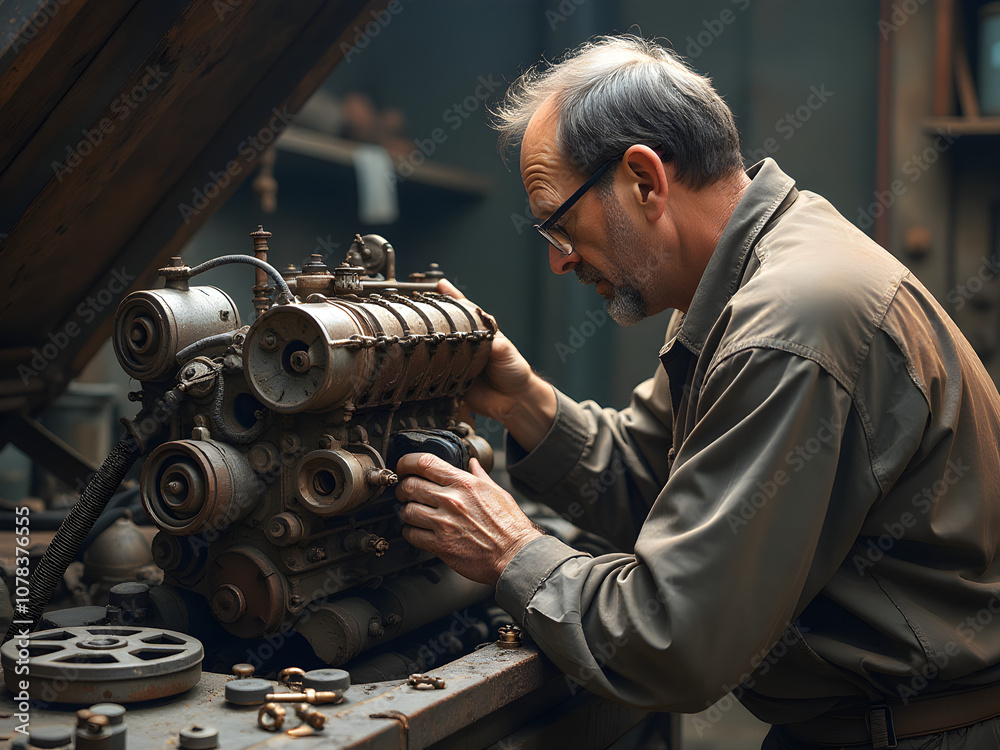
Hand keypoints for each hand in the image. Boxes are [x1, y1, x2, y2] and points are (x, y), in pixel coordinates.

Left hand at [395, 452, 543, 585]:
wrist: (516, 554)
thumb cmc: (510, 526)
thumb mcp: (497, 492)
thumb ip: (480, 476)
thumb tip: (473, 463)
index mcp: (464, 483)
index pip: (424, 463)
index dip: (406, 462)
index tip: (403, 467)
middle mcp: (452, 500)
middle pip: (410, 485)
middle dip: (402, 488)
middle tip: (405, 493)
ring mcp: (444, 523)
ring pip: (406, 510)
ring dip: (405, 512)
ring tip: (411, 514)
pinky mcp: (440, 544)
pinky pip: (411, 534)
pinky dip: (410, 532)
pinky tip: (417, 531)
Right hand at [437, 279, 555, 450]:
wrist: (514, 402)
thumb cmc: (514, 372)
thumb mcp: (506, 350)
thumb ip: (493, 342)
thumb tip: (480, 336)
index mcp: (479, 333)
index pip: (464, 311)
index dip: (451, 298)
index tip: (439, 285)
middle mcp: (466, 345)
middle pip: (445, 329)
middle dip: (433, 318)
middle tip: (420, 307)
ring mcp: (457, 362)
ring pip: (438, 350)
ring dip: (427, 343)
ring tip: (415, 331)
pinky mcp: (450, 381)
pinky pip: (436, 374)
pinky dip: (429, 369)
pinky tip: (420, 362)